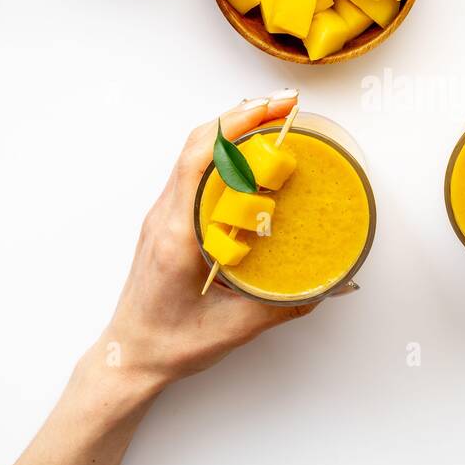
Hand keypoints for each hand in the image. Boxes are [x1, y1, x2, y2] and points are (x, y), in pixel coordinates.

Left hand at [90, 89, 315, 395]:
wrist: (130, 358)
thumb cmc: (170, 344)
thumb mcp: (237, 326)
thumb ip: (290, 303)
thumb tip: (335, 283)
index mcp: (177, 234)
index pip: (202, 158)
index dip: (237, 125)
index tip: (275, 109)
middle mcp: (164, 217)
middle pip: (198, 144)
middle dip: (243, 117)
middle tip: (285, 106)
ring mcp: (162, 217)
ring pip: (193, 155)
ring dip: (231, 131)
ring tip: (272, 121)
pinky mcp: (166, 224)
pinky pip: (191, 174)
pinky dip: (222, 155)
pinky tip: (248, 159)